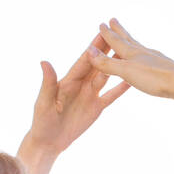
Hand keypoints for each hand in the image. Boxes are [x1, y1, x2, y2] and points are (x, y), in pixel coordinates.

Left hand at [17, 33, 130, 173]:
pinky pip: (111, 96)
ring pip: (106, 77)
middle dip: (107, 50)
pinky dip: (120, 88)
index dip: (94, 47)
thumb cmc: (42, 121)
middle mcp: (81, 84)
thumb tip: (44, 62)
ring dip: (116, 65)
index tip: (103, 33)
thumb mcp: (44, 102)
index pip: (84, 61)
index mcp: (68, 80)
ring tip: (128, 54)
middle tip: (119, 36)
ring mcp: (90, 95)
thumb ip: (48, 82)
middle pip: (97, 64)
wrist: (49, 140)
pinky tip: (130, 80)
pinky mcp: (96, 107)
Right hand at [87, 18, 173, 112]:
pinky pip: (153, 60)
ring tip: (130, 39)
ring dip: (133, 42)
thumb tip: (89, 52)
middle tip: (114, 20)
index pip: (117, 41)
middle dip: (120, 31)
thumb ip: (108, 64)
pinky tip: (152, 59)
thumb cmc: (155, 79)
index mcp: (134, 53)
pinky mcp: (167, 69)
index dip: (108, 34)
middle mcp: (145, 53)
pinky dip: (147, 56)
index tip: (102, 24)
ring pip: (141, 48)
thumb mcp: (127, 72)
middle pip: (129, 40)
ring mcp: (157, 60)